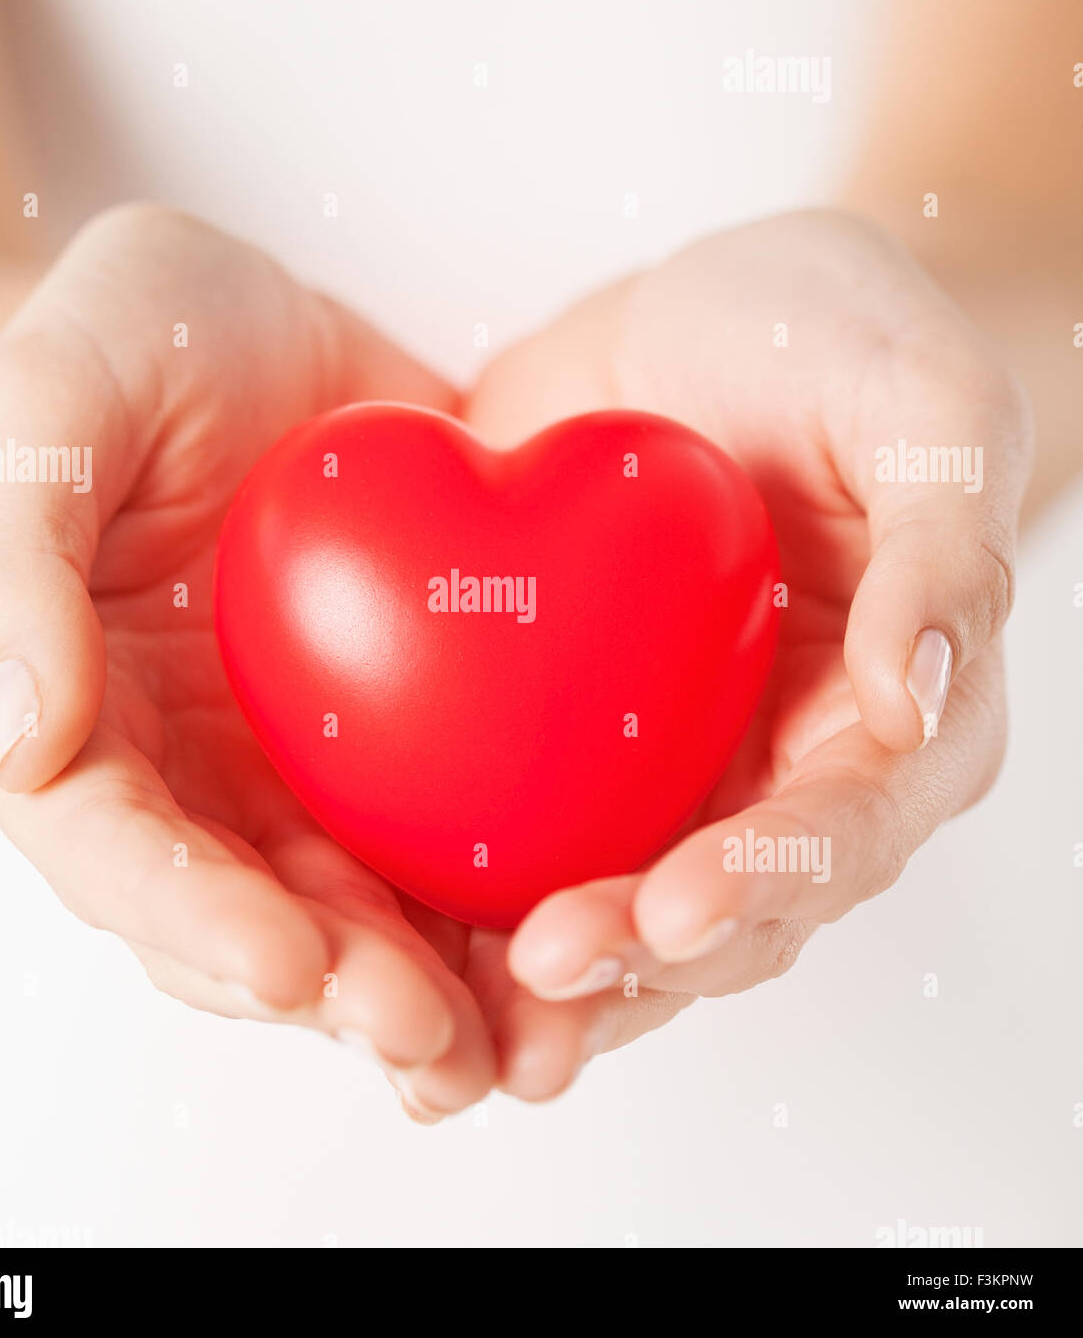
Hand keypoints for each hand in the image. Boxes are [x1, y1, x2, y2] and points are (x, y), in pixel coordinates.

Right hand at [0, 205, 504, 1116]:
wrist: (262, 322)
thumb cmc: (134, 340)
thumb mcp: (51, 405)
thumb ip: (11, 562)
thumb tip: (19, 740)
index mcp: (75, 722)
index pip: (115, 853)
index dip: (193, 920)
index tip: (286, 964)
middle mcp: (182, 774)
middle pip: (245, 918)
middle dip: (334, 992)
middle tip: (430, 1041)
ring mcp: (291, 766)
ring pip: (352, 910)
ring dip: (426, 989)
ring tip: (511, 1045)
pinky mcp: (396, 738)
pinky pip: (444, 835)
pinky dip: (499, 900)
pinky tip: (572, 934)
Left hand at [466, 210, 1030, 1053]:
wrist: (710, 319)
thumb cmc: (841, 342)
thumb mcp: (924, 406)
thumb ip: (945, 546)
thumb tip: (921, 695)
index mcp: (892, 716)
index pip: (842, 829)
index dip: (765, 880)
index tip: (676, 907)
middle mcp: (782, 767)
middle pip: (724, 907)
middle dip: (638, 958)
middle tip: (541, 977)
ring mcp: (671, 762)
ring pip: (621, 902)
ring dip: (552, 975)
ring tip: (461, 1020)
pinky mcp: (567, 737)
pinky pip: (521, 830)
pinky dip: (464, 893)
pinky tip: (394, 931)